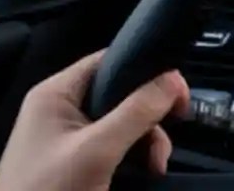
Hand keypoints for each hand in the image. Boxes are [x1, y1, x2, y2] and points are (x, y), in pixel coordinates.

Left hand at [0, 50, 190, 190]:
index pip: (109, 60)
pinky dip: (133, 156)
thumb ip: (136, 112)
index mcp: (56, 93)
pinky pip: (113, 145)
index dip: (147, 69)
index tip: (177, 94)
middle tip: (163, 143)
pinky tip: (144, 172)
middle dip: (149, 117)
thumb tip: (174, 78)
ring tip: (154, 167)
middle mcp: (60, 109)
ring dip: (146, 141)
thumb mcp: (97, 150)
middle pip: (121, 93)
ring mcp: (66, 136)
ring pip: (122, 122)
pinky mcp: (73, 160)